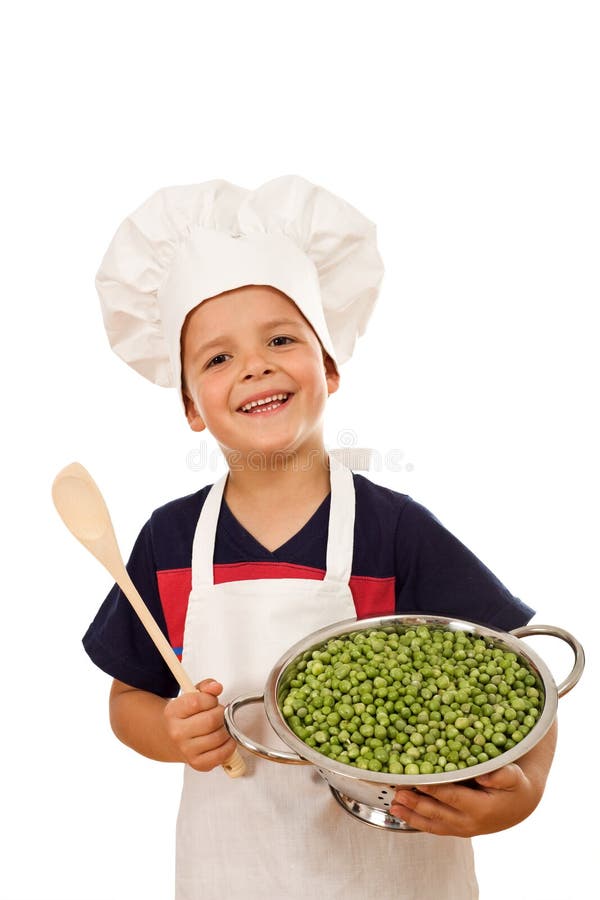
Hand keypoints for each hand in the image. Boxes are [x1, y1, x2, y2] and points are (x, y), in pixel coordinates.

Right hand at [163, 678, 237, 771]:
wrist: (174, 739)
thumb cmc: (187, 716)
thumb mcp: (192, 695)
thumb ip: (207, 687)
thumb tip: (216, 687)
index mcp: (173, 712)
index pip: (196, 702)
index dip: (211, 699)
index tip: (212, 701)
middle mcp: (176, 732)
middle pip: (211, 720)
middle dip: (222, 714)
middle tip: (220, 714)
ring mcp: (186, 749)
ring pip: (218, 737)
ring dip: (226, 729)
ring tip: (221, 726)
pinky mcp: (197, 763)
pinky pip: (221, 755)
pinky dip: (229, 746)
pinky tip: (224, 739)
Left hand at [389, 763, 539, 836]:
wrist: (520, 806)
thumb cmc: (516, 786)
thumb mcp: (514, 776)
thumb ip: (501, 775)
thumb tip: (483, 775)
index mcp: (482, 808)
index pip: (453, 798)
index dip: (435, 790)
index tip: (418, 781)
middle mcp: (470, 823)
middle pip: (438, 813)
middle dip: (416, 804)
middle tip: (398, 794)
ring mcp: (463, 829)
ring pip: (433, 825)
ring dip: (412, 816)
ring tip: (394, 806)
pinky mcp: (458, 830)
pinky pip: (435, 828)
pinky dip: (418, 821)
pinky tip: (403, 814)